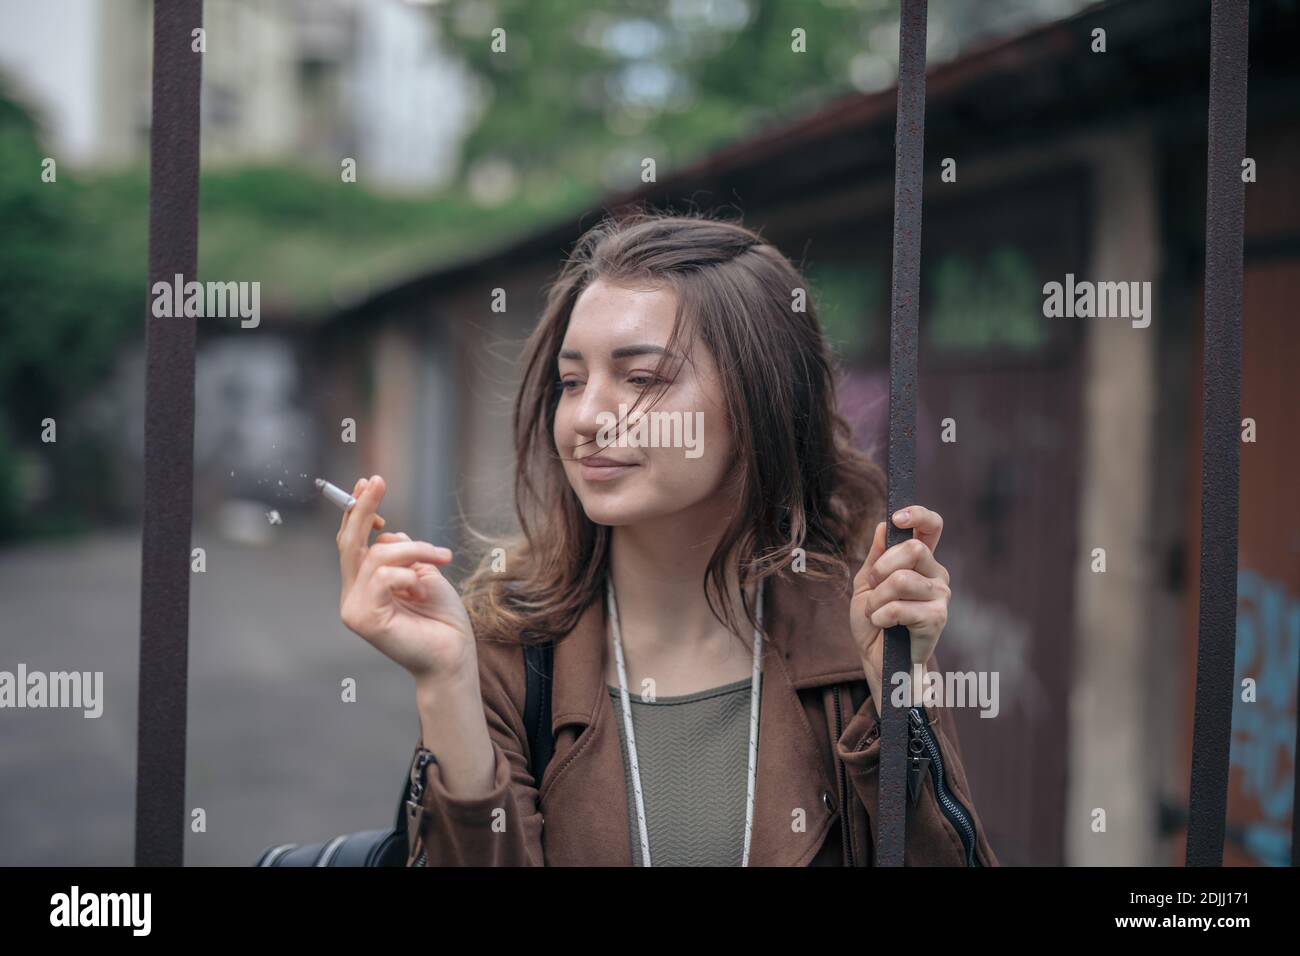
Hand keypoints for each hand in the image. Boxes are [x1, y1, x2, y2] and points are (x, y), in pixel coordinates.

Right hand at [337, 475, 476, 684]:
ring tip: (442, 559)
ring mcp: (354, 608)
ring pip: (377, 555)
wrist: (454, 656)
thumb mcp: (426, 574)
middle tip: (377, 480)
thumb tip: (390, 532)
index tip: (370, 482)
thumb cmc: (444, 620)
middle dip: (363, 507)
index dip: (359, 512)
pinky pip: (383, 577)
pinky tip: (422, 587)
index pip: (353, 542)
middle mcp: (353, 596)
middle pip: (350, 542)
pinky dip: (408, 573)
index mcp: (365, 585)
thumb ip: (404, 554)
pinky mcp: (363, 619)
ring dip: (415, 549)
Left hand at [849, 505, 950, 714]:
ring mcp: (940, 596)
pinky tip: (883, 625)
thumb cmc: (873, 621)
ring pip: (901, 580)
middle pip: (913, 549)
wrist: (876, 659)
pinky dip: (881, 616)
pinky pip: (900, 607)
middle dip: (881, 568)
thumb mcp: (866, 583)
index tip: (897, 518)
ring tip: (876, 612)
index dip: (918, 515)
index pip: (932, 526)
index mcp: (921, 560)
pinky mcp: (937, 619)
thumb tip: (885, 525)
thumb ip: (876, 555)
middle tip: (874, 587)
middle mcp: (936, 574)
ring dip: (877, 598)